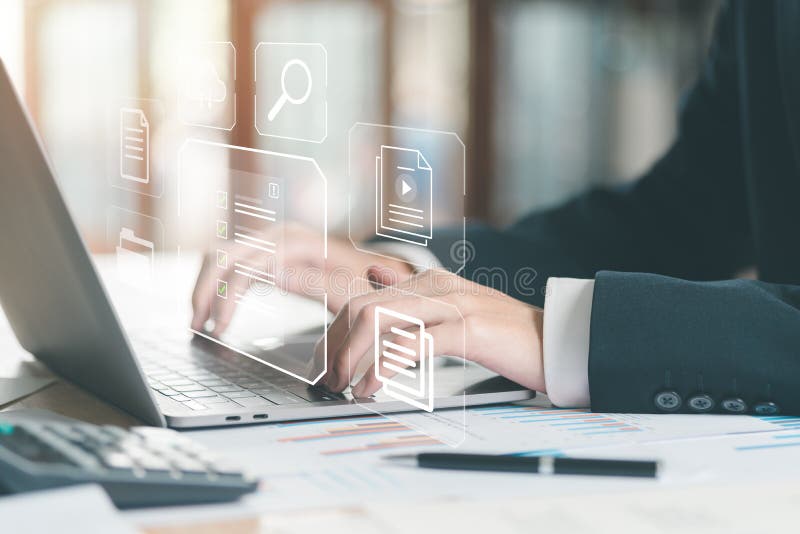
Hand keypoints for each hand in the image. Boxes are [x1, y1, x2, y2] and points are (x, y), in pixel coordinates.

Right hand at [191, 224, 413, 335]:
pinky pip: (231, 257)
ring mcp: (273, 237)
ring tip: (199, 320)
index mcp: (298, 244)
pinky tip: (214, 305)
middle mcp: (281, 234)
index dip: (226, 298)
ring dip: (205, 286)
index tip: (219, 329)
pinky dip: (217, 280)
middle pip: (224, 256)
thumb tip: (271, 275)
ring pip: (221, 254)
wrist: (379, 273)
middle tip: (196, 327)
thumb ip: (312, 282)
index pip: (246, 267)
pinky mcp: (269, 247)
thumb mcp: (348, 290)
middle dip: (205, 292)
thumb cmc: (367, 286)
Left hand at [320, 268, 544, 396]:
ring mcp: (450, 304)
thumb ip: (411, 294)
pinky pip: (409, 345)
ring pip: (377, 319)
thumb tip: (373, 275)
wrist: (557, 340)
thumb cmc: (504, 334)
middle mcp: (434, 285)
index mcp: (428, 280)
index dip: (333, 332)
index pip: (361, 298)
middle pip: (360, 307)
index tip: (321, 362)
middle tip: (327, 380)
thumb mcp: (453, 309)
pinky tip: (373, 389)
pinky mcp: (466, 329)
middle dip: (334, 347)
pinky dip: (381, 369)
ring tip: (344, 387)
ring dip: (350, 357)